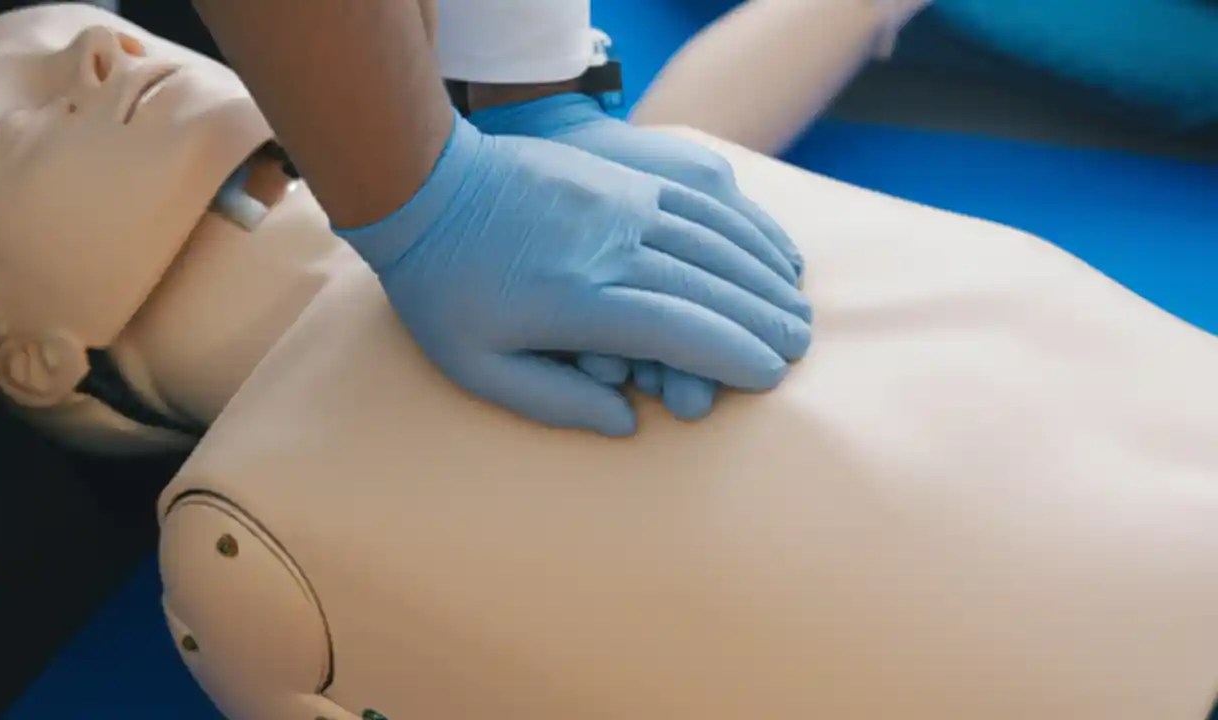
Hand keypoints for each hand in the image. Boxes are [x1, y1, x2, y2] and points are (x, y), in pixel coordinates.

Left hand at [470, 94, 811, 422]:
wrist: (427, 187)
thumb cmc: (444, 289)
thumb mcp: (477, 366)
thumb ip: (555, 402)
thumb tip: (627, 424)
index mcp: (576, 299)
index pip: (677, 329)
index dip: (730, 354)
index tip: (768, 375)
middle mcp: (610, 246)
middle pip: (708, 284)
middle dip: (762, 318)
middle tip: (800, 346)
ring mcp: (621, 203)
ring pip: (713, 240)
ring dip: (761, 274)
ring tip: (796, 305)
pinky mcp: (623, 179)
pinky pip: (699, 202)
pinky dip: (741, 228)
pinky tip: (764, 247)